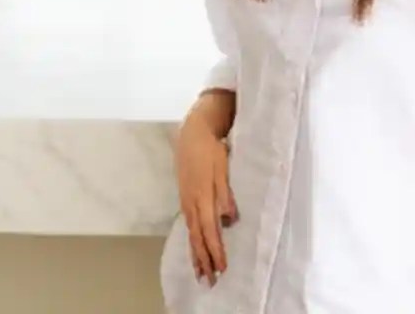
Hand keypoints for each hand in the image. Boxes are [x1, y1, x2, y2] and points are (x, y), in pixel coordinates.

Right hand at [174, 112, 237, 285]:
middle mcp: (192, 203)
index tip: (222, 267)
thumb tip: (229, 219)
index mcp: (202, 197)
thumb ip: (225, 194)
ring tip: (201, 273)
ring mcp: (186, 201)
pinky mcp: (185, 198)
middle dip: (204, 260)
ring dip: (196, 254)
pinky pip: (189, 225)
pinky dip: (192, 241)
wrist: (192, 133)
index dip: (215, 250)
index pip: (209, 231)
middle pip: (197, 237)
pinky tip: (195, 248)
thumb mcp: (223, 169)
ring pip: (191, 234)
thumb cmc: (212, 150)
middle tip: (210, 280)